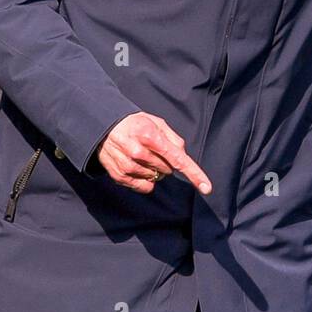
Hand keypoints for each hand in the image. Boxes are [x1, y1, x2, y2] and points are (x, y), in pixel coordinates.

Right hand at [97, 112, 211, 194]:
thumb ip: (174, 139)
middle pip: (168, 170)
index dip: (194, 174)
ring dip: (154, 171)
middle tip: (153, 150)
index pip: (177, 159)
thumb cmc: (135, 124)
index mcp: (150, 136)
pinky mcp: (120, 176)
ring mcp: (128, 165)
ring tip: (142, 156)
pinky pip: (145, 187)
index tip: (207, 188)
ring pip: (156, 178)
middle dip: (166, 162)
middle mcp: (138, 152)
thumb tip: (183, 157)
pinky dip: (146, 181)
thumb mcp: (156, 123)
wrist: (104, 127)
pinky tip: (138, 167)